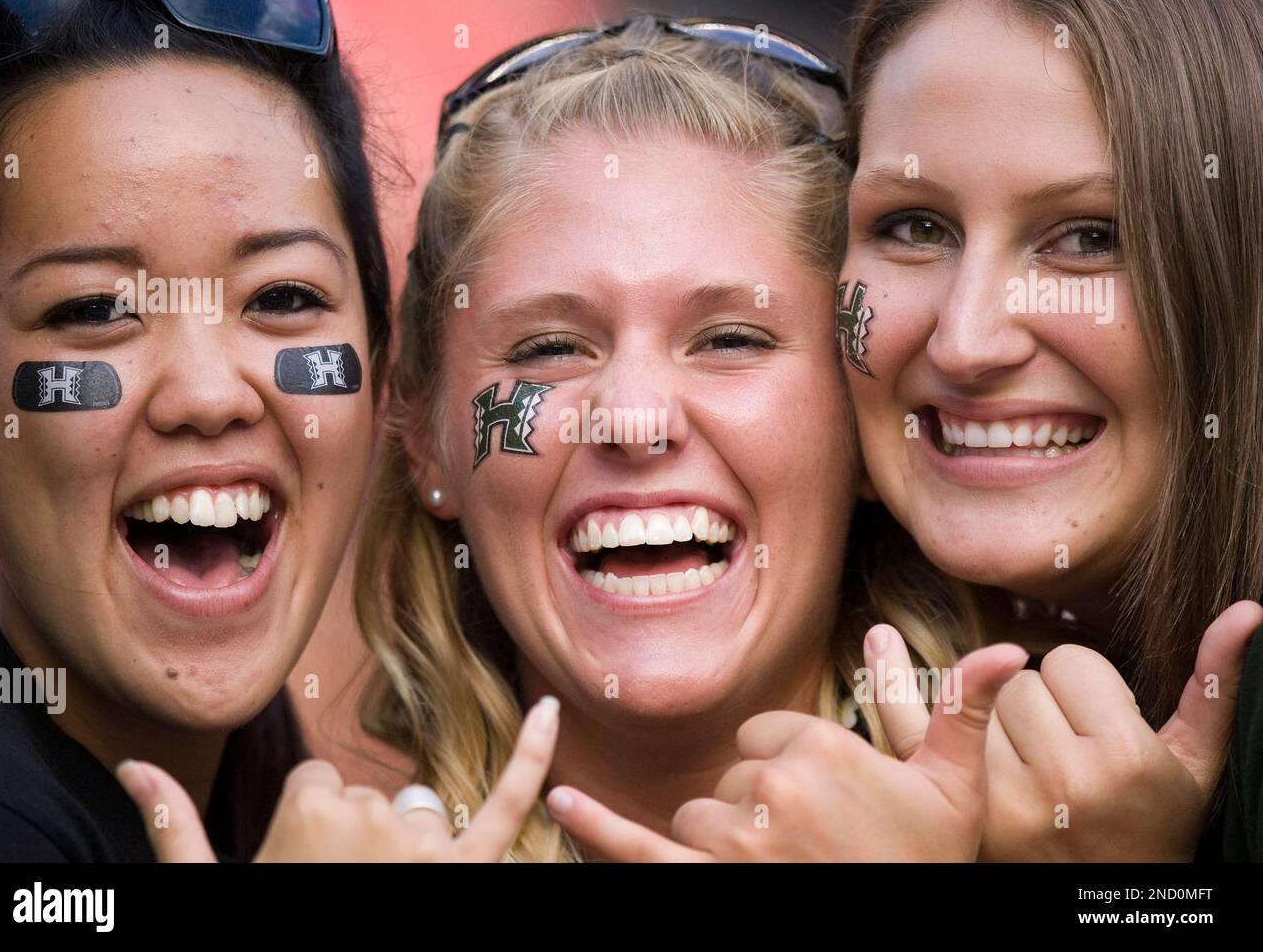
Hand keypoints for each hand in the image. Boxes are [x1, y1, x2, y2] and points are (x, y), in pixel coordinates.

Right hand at [117, 695, 559, 861]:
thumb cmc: (262, 938)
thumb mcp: (208, 891)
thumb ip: (175, 826)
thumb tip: (127, 764)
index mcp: (310, 812)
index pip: (318, 786)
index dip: (306, 831)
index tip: (295, 869)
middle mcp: (372, 818)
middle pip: (366, 801)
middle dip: (350, 842)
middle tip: (333, 891)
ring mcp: (426, 846)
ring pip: (417, 812)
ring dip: (403, 845)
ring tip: (378, 892)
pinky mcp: (471, 869)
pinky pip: (506, 803)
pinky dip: (533, 755)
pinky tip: (552, 708)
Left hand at [546, 636, 1026, 860]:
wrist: (903, 925)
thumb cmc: (926, 865)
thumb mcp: (955, 792)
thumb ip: (962, 712)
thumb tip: (1013, 648)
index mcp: (820, 749)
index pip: (770, 735)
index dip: (793, 769)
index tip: (825, 804)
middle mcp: (770, 786)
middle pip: (735, 775)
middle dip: (761, 806)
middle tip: (812, 847)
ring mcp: (734, 838)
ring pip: (700, 814)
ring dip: (727, 839)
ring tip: (783, 870)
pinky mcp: (703, 876)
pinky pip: (639, 846)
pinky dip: (596, 825)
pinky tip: (559, 801)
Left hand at [871, 600, 1262, 860]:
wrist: (1102, 899)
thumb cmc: (1153, 822)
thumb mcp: (1195, 763)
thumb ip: (1215, 685)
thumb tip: (1248, 610)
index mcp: (1121, 760)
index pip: (1073, 662)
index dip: (1085, 686)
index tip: (1098, 729)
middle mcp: (1059, 783)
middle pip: (1019, 681)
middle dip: (1037, 704)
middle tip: (1061, 757)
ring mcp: (999, 801)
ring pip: (974, 698)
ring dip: (990, 714)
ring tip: (1022, 759)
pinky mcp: (953, 814)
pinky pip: (912, 725)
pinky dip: (893, 684)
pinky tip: (879, 641)